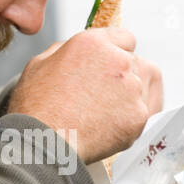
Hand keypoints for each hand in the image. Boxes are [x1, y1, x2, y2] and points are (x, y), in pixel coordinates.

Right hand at [6, 27, 163, 165]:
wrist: (45, 144)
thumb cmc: (36, 108)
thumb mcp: (39, 64)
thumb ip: (63, 50)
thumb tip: (72, 49)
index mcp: (94, 43)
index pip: (125, 38)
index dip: (117, 52)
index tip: (110, 67)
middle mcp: (118, 61)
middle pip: (138, 62)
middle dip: (126, 76)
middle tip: (106, 95)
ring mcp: (132, 89)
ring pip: (147, 85)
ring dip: (134, 95)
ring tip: (111, 111)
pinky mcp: (139, 116)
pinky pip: (147, 112)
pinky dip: (134, 119)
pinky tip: (116, 125)